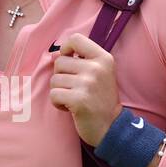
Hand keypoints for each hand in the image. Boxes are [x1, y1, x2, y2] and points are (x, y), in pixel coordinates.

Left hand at [49, 32, 121, 147]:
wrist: (111, 127)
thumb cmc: (101, 99)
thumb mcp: (100, 73)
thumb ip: (83, 60)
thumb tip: (56, 53)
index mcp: (103, 58)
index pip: (75, 39)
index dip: (65, 49)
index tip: (69, 61)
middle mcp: (96, 68)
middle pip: (59, 62)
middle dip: (61, 76)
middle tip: (74, 88)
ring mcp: (88, 83)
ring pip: (54, 80)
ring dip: (59, 92)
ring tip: (73, 99)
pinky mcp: (78, 99)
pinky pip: (54, 95)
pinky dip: (58, 103)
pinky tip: (70, 108)